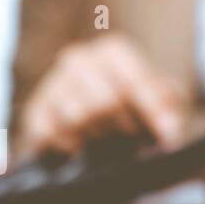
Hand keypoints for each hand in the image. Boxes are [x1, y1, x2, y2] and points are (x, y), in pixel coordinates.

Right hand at [19, 32, 187, 153]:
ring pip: (77, 119)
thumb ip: (170, 109)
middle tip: (135, 145)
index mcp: (112, 52)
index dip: (151, 111)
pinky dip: (72, 149)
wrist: (99, 126)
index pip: (133, 80)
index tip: (166, 137)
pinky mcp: (34, 113)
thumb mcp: (162, 103)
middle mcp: (78, 60)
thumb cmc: (136, 111)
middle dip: (125, 131)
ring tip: (112, 148)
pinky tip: (84, 151)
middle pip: (104, 103)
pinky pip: (52, 134)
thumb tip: (169, 130)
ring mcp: (52, 85)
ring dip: (100, 141)